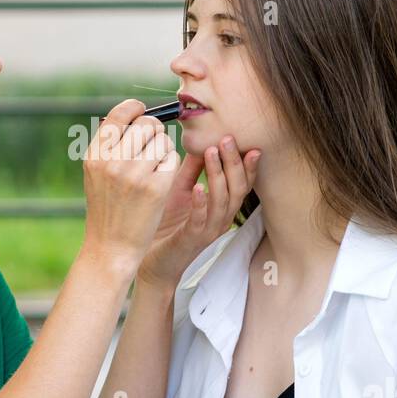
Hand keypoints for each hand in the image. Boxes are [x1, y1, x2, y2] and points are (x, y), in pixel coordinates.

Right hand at [79, 99, 180, 271]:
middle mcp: (113, 162)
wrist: (111, 247)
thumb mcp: (96, 174)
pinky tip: (160, 179)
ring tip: (154, 166)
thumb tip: (135, 114)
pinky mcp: (156, 187)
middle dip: (154, 130)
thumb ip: (110, 145)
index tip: (142, 111)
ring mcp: (135, 174)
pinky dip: (170, 165)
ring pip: (163, 140)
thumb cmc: (107, 208)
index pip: (119, 115)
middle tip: (153, 143)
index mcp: (95, 155)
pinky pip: (172, 158)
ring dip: (164, 149)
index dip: (135, 108)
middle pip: (147, 124)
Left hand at [137, 135, 259, 289]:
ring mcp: (209, 230)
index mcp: (222, 206)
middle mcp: (222, 218)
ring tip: (212, 153)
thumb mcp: (180, 189)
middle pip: (238, 188)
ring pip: (224, 202)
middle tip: (227, 139)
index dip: (246, 162)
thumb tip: (200, 139)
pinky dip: (201, 203)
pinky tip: (197, 188)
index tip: (241, 138)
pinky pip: (201, 221)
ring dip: (219, 176)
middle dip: (234, 162)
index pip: (242, 182)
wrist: (150, 259)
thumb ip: (192, 168)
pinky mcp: (192, 240)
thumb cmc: (166, 223)